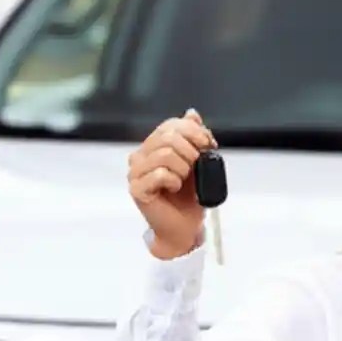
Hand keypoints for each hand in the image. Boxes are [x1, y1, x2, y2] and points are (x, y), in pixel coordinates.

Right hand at [127, 109, 217, 258]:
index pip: (170, 125)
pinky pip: (160, 174)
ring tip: (183, 180)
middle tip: (195, 166)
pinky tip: (174, 188)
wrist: (185, 227)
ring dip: (183, 168)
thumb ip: (195, 137)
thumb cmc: (190, 197)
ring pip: (165, 154)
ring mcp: (135, 173)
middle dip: (191, 150)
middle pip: (168, 137)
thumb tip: (191, 113)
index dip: (193, 131)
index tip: (207, 145)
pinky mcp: (136, 190)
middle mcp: (139, 156)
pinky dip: (174, 181)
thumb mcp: (199, 162)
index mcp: (152, 146)